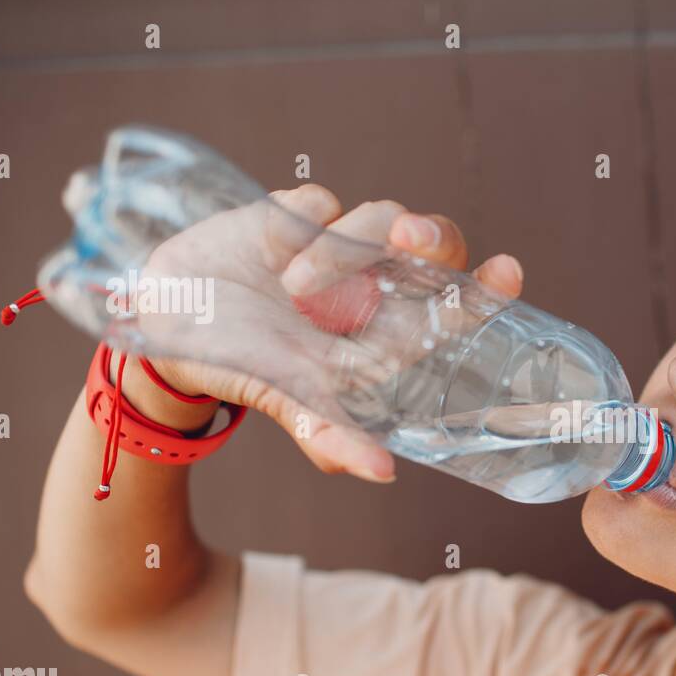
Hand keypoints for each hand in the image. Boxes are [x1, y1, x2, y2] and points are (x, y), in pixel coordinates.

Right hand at [122, 185, 523, 481]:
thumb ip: (331, 435)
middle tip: (406, 239)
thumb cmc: (243, 371)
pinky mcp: (299, 212)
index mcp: (388, 333)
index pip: (457, 308)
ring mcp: (341, 245)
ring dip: (341, 251)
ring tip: (292, 282)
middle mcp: (376, 285)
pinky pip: (319, 202)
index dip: (488, 290)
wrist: (167, 328)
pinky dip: (298, 222)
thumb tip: (382, 473)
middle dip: (432, 238)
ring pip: (380, 219)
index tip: (508, 272)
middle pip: (435, 246)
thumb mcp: (289, 405)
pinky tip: (270, 250)